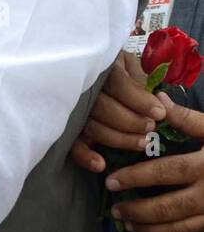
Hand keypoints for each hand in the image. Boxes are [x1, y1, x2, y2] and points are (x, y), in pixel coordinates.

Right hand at [70, 52, 168, 172]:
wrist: (94, 76)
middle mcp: (82, 88)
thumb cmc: (118, 72)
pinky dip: (85, 156)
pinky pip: (74, 144)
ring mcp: (74, 111)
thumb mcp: (131, 67)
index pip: (115, 83)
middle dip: (130, 121)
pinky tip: (100, 164)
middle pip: (102, 107)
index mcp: (101, 68)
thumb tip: (155, 101)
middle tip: (151, 128)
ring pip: (92, 127)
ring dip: (119, 139)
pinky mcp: (71, 130)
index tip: (159, 113)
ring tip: (143, 143)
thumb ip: (139, 80)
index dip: (136, 99)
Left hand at [105, 96, 203, 231]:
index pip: (166, 172)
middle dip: (138, 211)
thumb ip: (188, 119)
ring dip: (151, 231)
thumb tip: (157, 99)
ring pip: (181, 230)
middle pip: (169, 207)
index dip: (135, 177)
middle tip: (116, 211)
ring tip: (130, 225)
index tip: (110, 182)